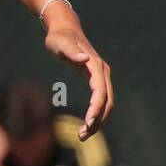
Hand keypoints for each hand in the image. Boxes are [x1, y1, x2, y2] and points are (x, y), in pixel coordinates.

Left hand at [42, 7, 112, 137]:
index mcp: (95, 66)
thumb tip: (84, 59)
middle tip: (82, 135)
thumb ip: (71, 51)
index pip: (100, 91)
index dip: (96, 108)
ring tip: (82, 135)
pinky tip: (85, 125)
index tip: (88, 122)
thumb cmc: (59, 38)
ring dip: (97, 121)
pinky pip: (100, 101)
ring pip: (106, 104)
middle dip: (97, 120)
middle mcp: (102, 72)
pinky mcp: (97, 80)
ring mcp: (101, 77)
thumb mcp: (60, 44)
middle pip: (107, 101)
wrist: (64, 30)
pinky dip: (96, 114)